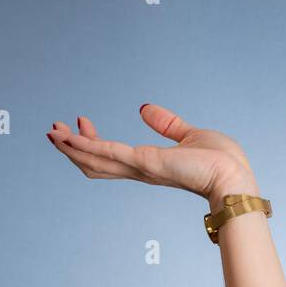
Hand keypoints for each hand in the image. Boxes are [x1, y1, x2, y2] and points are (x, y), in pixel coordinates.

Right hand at [46, 103, 258, 211]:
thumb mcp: (189, 135)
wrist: (234, 177)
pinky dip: (87, 145)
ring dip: (71, 147)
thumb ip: (166, 124)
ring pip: (95, 160)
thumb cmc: (221, 162)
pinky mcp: (146, 162)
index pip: (110, 155)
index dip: (91, 140)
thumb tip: (145, 109)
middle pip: (95, 162)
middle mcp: (140, 170)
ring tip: (51, 133)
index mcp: (149, 164)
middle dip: (72, 146)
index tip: (82, 122)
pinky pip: (109, 152)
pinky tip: (70, 137)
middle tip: (53, 129)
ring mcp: (141, 167)